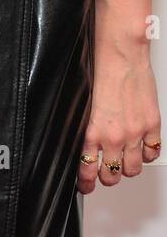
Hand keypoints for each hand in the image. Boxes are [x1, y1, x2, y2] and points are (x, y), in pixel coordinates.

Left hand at [77, 35, 160, 193]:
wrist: (120, 52)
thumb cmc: (100, 68)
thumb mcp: (84, 101)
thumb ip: (88, 125)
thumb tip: (86, 140)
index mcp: (93, 130)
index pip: (87, 168)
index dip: (86, 181)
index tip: (85, 184)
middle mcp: (114, 135)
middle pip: (111, 174)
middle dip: (106, 176)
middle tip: (104, 172)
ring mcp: (135, 132)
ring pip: (133, 169)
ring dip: (126, 168)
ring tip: (122, 161)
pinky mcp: (152, 124)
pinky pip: (152, 152)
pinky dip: (146, 153)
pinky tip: (141, 148)